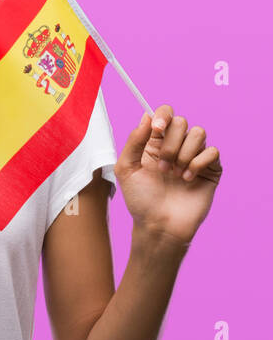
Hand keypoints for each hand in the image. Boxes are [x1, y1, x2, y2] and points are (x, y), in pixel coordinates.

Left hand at [115, 104, 222, 245]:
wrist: (159, 225)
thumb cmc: (140, 199)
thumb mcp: (126, 169)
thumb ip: (134, 141)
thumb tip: (146, 115)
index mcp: (154, 142)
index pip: (165, 114)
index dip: (163, 115)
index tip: (157, 128)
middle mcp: (176, 146)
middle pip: (182, 122)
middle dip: (170, 143)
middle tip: (162, 166)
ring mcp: (194, 157)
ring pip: (199, 133)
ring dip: (184, 153)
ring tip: (174, 174)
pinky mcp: (210, 169)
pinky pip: (212, 151)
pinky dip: (198, 163)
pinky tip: (187, 179)